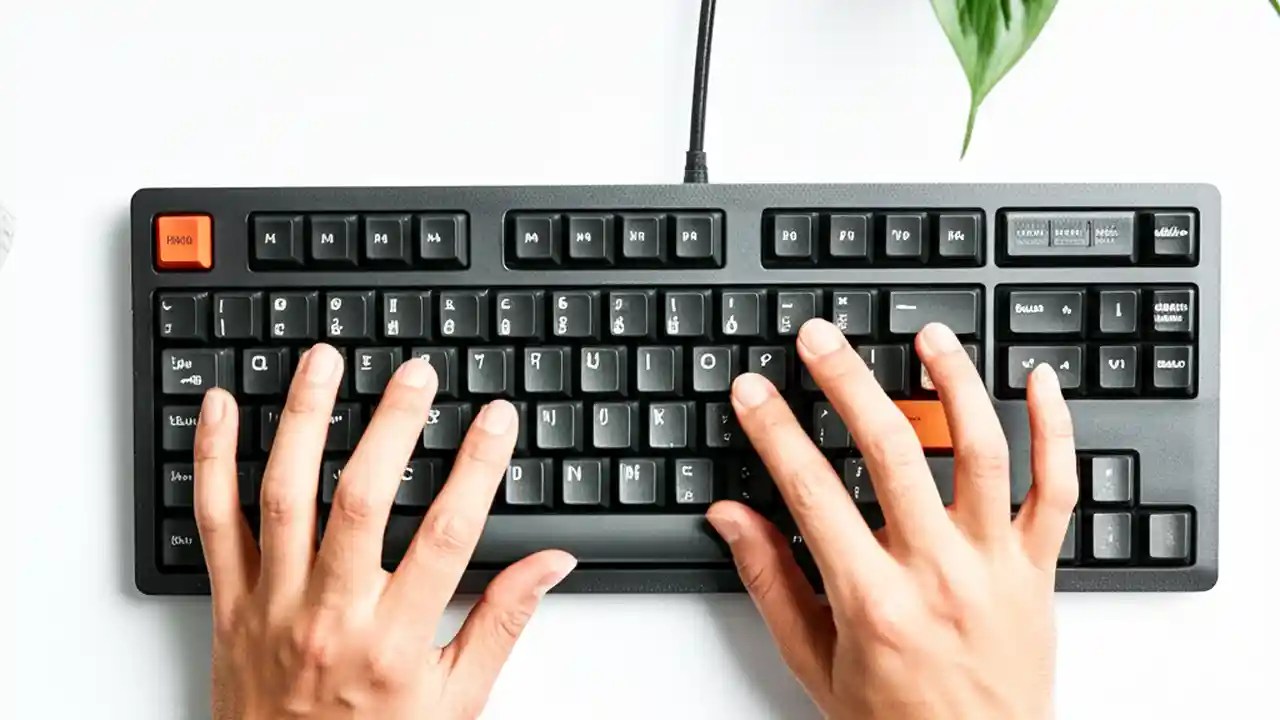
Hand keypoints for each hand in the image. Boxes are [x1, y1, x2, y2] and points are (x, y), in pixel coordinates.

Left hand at [192, 345, 575, 718]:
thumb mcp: (457, 702)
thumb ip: (502, 624)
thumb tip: (551, 564)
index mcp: (394, 641)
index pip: (447, 535)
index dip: (477, 468)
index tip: (496, 420)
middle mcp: (331, 615)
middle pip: (361, 501)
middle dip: (393, 427)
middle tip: (416, 376)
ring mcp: (272, 604)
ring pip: (283, 495)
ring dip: (303, 420)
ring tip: (324, 363)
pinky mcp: (228, 602)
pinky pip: (212, 521)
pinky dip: (211, 459)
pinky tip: (221, 407)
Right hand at [707, 320, 1076, 719]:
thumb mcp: (814, 663)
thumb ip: (771, 582)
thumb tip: (730, 518)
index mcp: (873, 600)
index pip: (812, 491)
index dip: (774, 431)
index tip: (754, 393)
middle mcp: (939, 573)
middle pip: (893, 451)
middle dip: (848, 382)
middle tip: (820, 339)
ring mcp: (996, 565)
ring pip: (983, 452)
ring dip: (954, 383)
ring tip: (927, 336)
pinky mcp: (1040, 569)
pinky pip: (1060, 488)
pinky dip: (1056, 429)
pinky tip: (1037, 381)